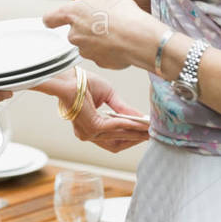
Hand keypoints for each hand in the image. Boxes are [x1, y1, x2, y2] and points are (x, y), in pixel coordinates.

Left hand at [35, 69, 149, 151]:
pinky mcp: (93, 127)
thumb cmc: (82, 83)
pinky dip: (129, 124)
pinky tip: (139, 122)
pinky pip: (116, 127)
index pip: (113, 140)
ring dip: (136, 132)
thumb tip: (141, 118)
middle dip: (136, 138)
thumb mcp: (108, 96)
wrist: (68, 78)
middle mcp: (88, 135)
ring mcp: (90, 133)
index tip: (145, 133)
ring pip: (119, 137)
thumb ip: (123, 109)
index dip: (130, 137)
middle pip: (118, 143)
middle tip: (151, 133)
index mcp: (89, 129)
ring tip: (149, 129)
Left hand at [42, 0, 163, 69]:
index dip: (54, 18)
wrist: (140, 38)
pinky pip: (100, 55)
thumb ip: (98, 0)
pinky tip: (121, 44)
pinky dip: (108, 51)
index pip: (49, 19)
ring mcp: (85, 51)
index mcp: (72, 14)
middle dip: (85, 29)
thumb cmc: (125, 13)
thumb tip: (101, 3)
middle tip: (103, 22)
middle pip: (73, 32)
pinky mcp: (99, 62)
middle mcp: (74, 34)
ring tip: (116, 33)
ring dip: (96, 40)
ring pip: (87, 44)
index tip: (57, 19)